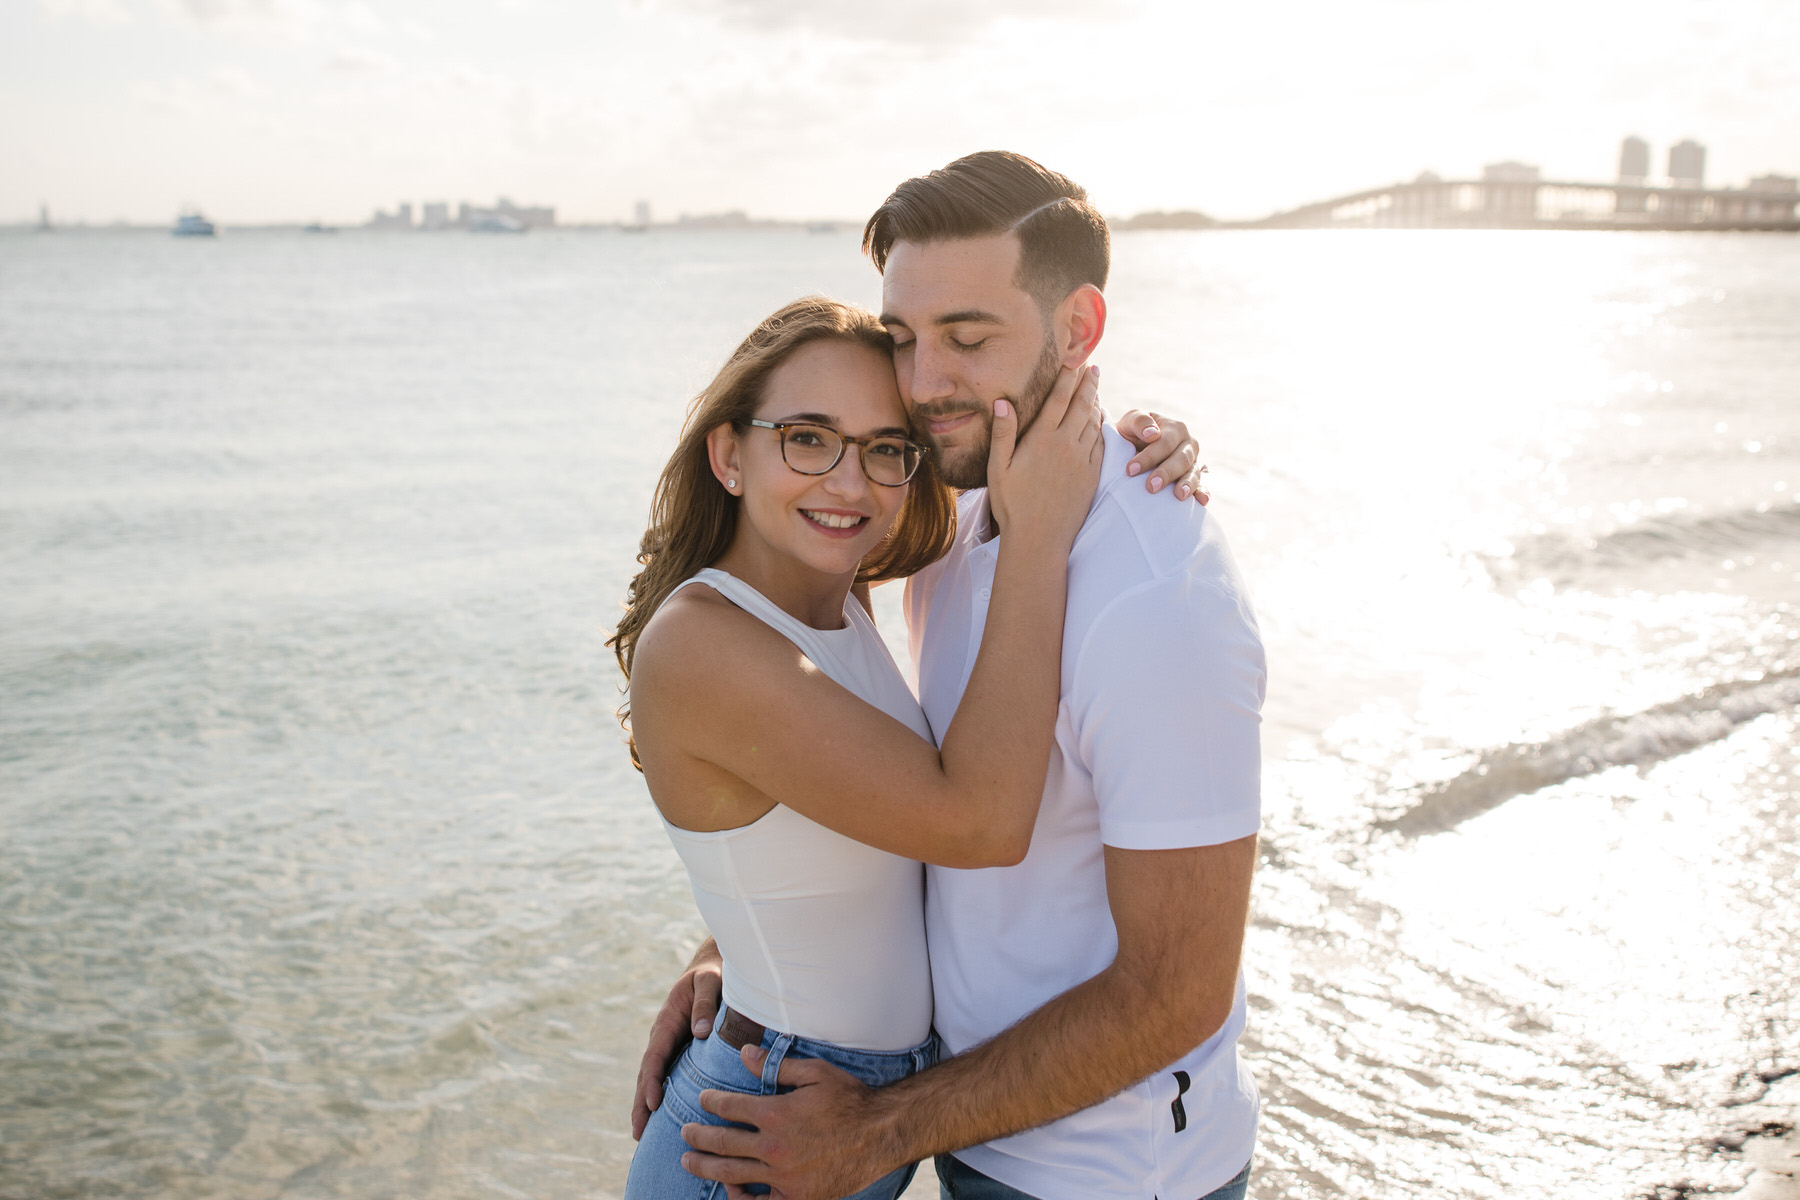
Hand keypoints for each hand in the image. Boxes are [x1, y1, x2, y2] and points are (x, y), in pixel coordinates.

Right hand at [631, 939, 722, 1139]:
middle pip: (647, 1074)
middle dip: (641, 1104)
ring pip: (653, 1079)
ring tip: (642, 1135)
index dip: (652, 1081)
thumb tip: (699, 1033)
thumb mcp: (710, 981)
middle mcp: (663, 1036)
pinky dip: (659, 1097)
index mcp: (667, 1021)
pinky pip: (666, 1076)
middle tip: (638, 1133)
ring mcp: (668, 1045)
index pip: (655, 1056)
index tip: (653, 1104)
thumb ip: (705, 1003)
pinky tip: (660, 1118)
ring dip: (645, 1106)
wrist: (710, 967)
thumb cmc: (712, 974)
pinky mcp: (678, 1050)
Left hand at [682, 1045, 901, 1199]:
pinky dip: (739, 1199)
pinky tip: (730, 1191)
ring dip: (705, 1166)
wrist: (881, 1135)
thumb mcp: (815, 1073)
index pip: (729, 1107)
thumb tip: (744, 1053)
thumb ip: (777, 1065)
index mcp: (775, 1114)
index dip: (712, 1101)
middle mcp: (772, 1147)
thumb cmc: (850, 1099)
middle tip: (684, 1133)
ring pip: (731, 1174)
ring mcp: (782, 1176)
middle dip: (697, 1136)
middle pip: (721, 1143)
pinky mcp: (795, 1197)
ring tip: (688, 1161)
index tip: (703, 1098)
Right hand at [986, 364, 1104, 543]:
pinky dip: (1101, 426)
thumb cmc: (1012, 505)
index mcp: (1042, 440)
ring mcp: (1082, 460)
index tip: (1074, 361)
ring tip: (1096, 387)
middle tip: (1092, 366)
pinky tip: (1099, 421)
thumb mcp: (998, 469)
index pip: (1058, 399)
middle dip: (1088, 383)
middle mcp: (1066, 445)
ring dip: (1095, 401)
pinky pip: (1100, 443)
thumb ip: (1002, 433)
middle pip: (1082, 405)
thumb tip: (1002, 401)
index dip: (1068, 377)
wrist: (1039, 539)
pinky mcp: (1092, 475)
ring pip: (1093, 422)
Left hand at [1113, 408, 1207, 502]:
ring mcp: (1192, 463)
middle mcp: (1187, 445)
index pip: (1165, 443)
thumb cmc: (1130, 434)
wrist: (1129, 451)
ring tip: (1179, 495)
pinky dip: (1202, 493)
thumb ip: (1140, 421)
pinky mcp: (1193, 479)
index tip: (1130, 469)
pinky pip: (1201, 487)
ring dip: (1187, 484)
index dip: (1149, 456)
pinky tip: (1201, 501)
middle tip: (1151, 486)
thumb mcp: (1130, 422)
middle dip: (1166, 473)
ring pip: (1193, 473)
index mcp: (1175, 429)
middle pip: (1181, 459)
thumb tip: (1153, 434)